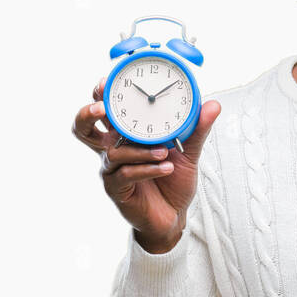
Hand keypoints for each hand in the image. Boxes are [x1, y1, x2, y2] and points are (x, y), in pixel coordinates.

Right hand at [72, 74, 222, 253]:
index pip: (105, 111)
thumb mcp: (188, 152)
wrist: (174, 216)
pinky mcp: (117, 190)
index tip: (106, 81)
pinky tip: (165, 167)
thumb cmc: (172, 182)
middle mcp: (112, 150)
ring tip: (164, 151)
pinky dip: (147, 169)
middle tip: (103, 108)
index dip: (99, 96)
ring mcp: (112, 170)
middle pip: (83, 128)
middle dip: (88, 113)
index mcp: (124, 135)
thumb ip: (196, 128)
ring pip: (114, 152)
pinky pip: (126, 175)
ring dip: (140, 149)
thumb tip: (212, 104)